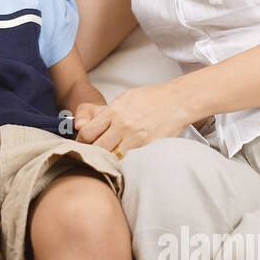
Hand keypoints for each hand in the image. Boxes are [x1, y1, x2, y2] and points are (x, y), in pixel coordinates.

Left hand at [75, 83, 193, 156]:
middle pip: (98, 148)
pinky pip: (130, 160)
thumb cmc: (150, 99)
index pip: (88, 132)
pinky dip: (125, 161)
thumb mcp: (123, 98)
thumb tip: (84, 125)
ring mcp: (136, 138)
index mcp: (114, 111)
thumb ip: (105, 112)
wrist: (177, 101)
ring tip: (108, 157)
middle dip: (93, 152)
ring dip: (109, 158)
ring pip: (112, 157)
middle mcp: (123, 125)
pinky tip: (124, 159)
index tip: (83, 144)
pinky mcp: (148, 147)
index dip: (82, 141)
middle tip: (93, 154)